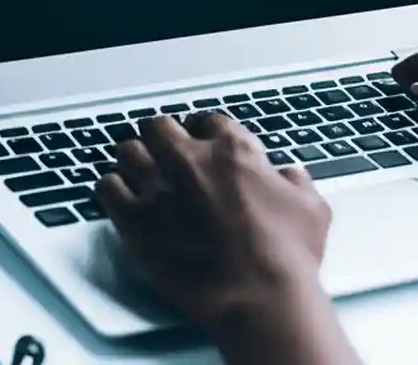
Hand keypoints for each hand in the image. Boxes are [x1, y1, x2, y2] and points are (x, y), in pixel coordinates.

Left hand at [96, 113, 355, 363]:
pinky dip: (112, 189)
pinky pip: (106, 187)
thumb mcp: (311, 208)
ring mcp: (158, 188)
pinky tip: (121, 198)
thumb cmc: (286, 255)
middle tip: (167, 156)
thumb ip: (295, 182)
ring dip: (135, 161)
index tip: (204, 146)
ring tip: (140, 174)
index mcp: (233, 150)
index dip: (205, 134)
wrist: (258, 295)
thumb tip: (289, 175)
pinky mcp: (133, 220)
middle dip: (163, 139)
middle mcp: (190, 160)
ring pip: (129, 151)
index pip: (208, 121)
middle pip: (160, 126)